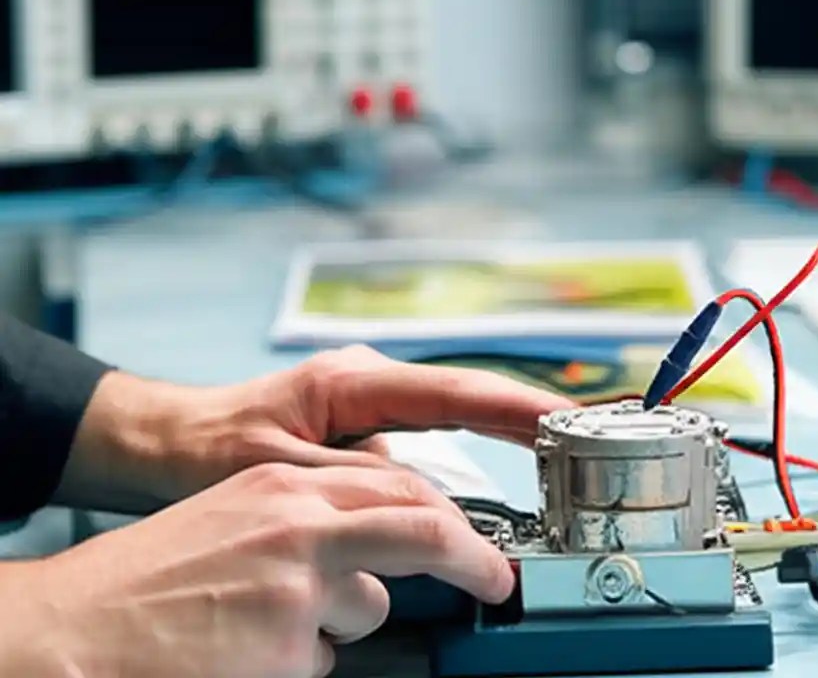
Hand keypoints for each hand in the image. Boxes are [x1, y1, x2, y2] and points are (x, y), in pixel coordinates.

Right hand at [1, 462, 510, 677]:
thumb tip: (382, 537)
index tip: (479, 540)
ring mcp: (296, 584)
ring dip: (339, 625)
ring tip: (261, 626)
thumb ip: (309, 517)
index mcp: (282, 483)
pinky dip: (296, 664)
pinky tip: (242, 654)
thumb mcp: (235, 516)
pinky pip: (324, 661)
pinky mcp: (285, 643)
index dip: (452, 518)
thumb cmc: (144, 582)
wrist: (68, 631)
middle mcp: (298, 523)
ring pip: (370, 609)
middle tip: (494, 580)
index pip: (399, 486)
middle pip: (423, 528)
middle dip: (471, 558)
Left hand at [55, 345, 575, 513]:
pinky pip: (429, 450)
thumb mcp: (281, 472)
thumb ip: (357, 485)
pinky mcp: (368, 429)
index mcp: (355, 381)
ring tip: (555, 463)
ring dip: (502, 446)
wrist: (165, 442)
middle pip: (470, 401)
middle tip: (585, 439)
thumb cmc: (207, 448)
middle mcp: (373, 383)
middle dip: (529, 420)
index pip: (458, 392)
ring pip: (453, 430)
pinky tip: (491, 488)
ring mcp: (373, 405)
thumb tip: (424, 503)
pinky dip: (462, 470)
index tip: (567, 418)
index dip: (519, 407)